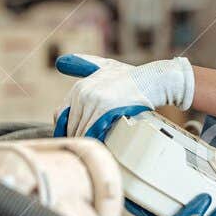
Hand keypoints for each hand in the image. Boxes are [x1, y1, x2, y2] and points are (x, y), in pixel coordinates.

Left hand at [53, 53, 194, 139]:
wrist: (155, 80)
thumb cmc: (132, 76)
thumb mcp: (105, 66)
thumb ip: (83, 64)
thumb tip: (60, 62)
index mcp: (79, 86)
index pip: (60, 114)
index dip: (65, 129)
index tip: (73, 139)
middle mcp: (82, 92)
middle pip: (70, 125)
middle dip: (76, 138)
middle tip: (83, 151)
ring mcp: (93, 101)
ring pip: (80, 131)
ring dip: (85, 143)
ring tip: (91, 153)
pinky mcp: (105, 109)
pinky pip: (92, 132)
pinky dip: (93, 142)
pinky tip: (99, 148)